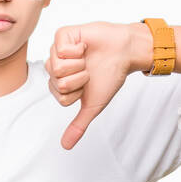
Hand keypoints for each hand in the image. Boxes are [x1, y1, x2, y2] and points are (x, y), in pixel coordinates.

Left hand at [45, 21, 141, 149]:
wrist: (124, 52)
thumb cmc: (109, 76)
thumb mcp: (93, 105)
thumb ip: (78, 125)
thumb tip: (66, 146)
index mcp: (60, 83)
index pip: (60, 96)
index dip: (78, 92)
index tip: (88, 83)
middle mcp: (56, 66)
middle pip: (58, 83)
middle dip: (79, 79)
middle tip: (89, 70)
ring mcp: (57, 50)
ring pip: (57, 68)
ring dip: (79, 65)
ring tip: (87, 59)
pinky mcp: (63, 35)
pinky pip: (60, 50)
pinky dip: (78, 51)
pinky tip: (85, 46)